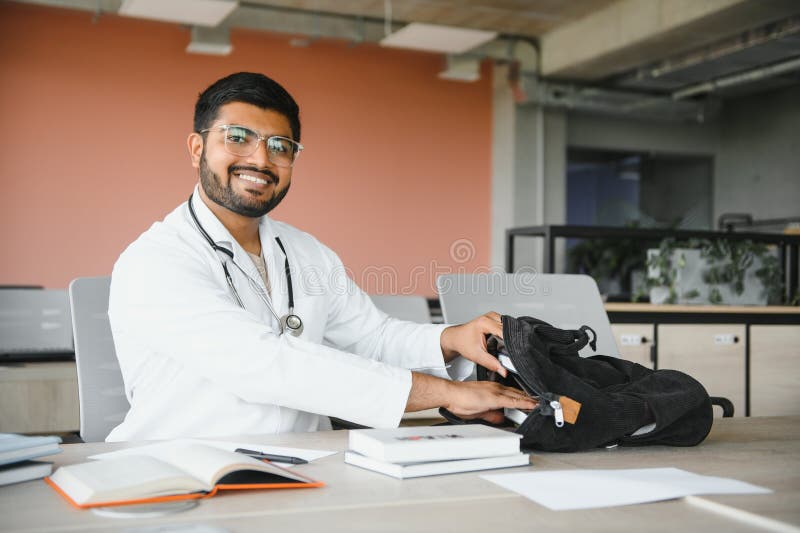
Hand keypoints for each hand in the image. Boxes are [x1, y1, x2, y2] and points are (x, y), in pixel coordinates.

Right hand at [406, 373, 536, 424]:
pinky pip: (513, 400)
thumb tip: (499, 418)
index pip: (512, 394)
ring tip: (542, 404)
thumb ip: (490, 414)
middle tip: (543, 402)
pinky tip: (532, 404)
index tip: (534, 401)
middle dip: (531, 398)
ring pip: (518, 395)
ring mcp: (495, 392)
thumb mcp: (478, 410)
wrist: (450, 393)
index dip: (524, 398)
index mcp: (492, 390)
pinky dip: (524, 402)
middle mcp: (496, 388)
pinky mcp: (494, 397)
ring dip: (531, 400)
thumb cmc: (459, 400)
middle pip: (518, 393)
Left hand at [440, 311, 507, 376]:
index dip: (512, 342)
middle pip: (509, 328)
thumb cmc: (463, 343)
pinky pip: (506, 325)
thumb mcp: (477, 356)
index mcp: (485, 323)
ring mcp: (493, 316)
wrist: (456, 338)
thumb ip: (491, 363)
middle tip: (510, 351)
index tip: (515, 352)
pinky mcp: (495, 319)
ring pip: (510, 326)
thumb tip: (503, 371)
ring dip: (511, 336)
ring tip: (507, 346)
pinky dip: (508, 333)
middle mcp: (490, 317)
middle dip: (512, 340)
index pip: (505, 332)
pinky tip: (506, 341)